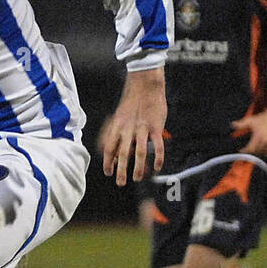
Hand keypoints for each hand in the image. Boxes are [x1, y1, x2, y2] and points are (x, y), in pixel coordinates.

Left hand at [103, 67, 165, 185]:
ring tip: (137, 178)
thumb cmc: (132, 101)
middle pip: (123, 154)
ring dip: (138, 168)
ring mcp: (143, 129)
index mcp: (117, 126)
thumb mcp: (119, 115)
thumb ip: (116, 132)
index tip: (108, 172)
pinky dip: (158, 158)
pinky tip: (158, 167)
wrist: (145, 84)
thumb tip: (114, 148)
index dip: (108, 162)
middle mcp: (128, 129)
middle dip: (121, 170)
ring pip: (140, 153)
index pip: (109, 148)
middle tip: (120, 182)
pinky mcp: (156, 127)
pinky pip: (158, 146)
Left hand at [232, 110, 266, 158]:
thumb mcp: (250, 121)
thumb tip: (232, 124)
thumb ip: (241, 124)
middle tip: (249, 147)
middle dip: (252, 150)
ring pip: (263, 153)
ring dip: (259, 152)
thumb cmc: (262, 119)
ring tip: (258, 146)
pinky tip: (264, 148)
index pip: (250, 148)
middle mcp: (266, 140)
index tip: (241, 150)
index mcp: (259, 135)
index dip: (245, 150)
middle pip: (256, 151)